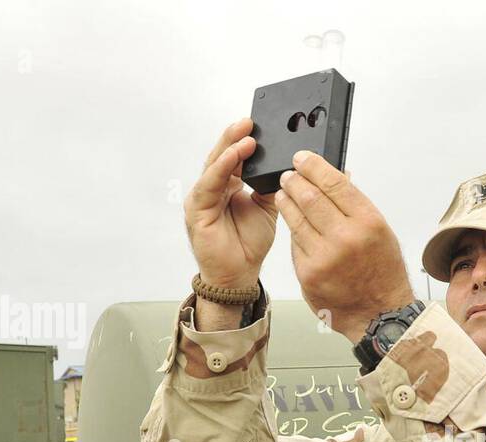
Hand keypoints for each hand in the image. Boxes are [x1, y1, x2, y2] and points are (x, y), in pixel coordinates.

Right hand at [185, 118, 277, 288]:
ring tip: (245, 136)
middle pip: (223, 155)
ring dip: (229, 149)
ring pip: (214, 165)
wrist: (238, 274)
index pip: (236, 156)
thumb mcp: (267, 209)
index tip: (260, 125)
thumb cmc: (248, 244)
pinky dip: (220, 169)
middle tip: (250, 121)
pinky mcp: (197, 208)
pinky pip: (208, 184)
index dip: (245, 140)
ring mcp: (203, 196)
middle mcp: (214, 186)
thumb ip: (270, 186)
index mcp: (230, 184)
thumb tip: (288, 167)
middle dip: (235, 136)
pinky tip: (230, 158)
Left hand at [274, 151, 414, 342]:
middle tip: (289, 175)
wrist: (378, 314)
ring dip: (287, 201)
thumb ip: (356, 204)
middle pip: (309, 196)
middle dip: (294, 180)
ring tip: (285, 194)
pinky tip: (295, 225)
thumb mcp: (379, 232)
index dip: (313, 165)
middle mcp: (346, 238)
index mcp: (367, 222)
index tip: (301, 158)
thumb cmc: (382, 273)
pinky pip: (294, 243)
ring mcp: (324, 256)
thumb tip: (339, 175)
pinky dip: (293, 230)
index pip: (333, 182)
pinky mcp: (308, 272)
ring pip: (295, 218)